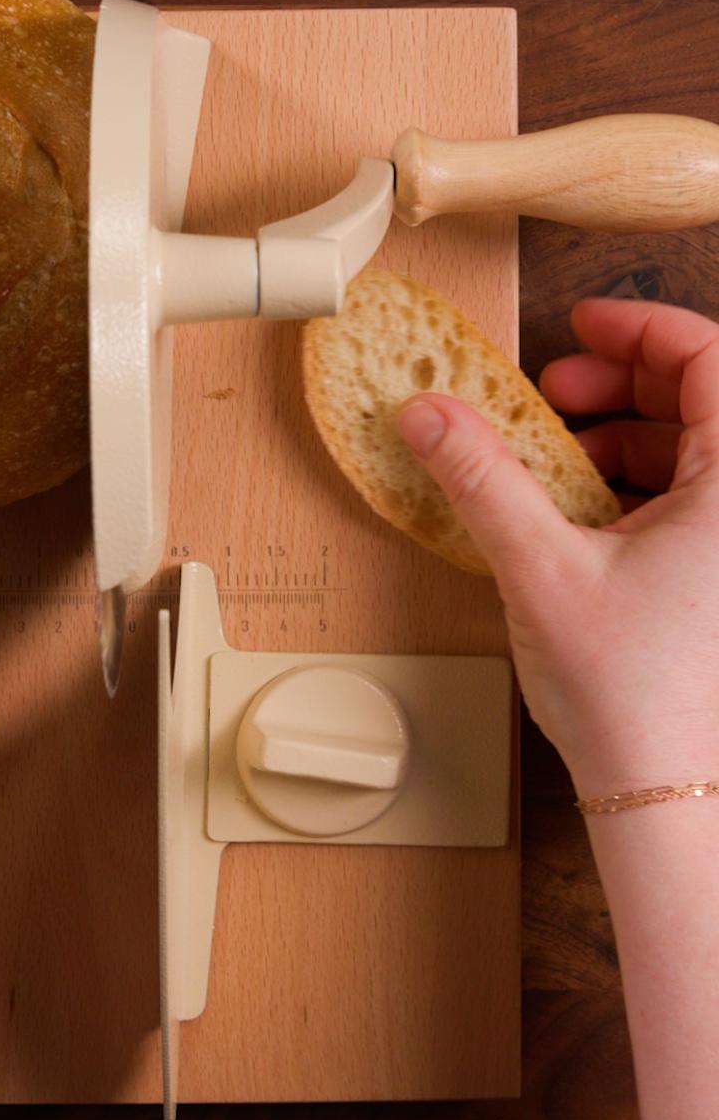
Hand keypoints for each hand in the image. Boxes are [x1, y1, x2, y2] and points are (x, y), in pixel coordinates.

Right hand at [397, 298, 718, 797]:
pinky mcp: (717, 584)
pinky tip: (574, 514)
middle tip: (552, 391)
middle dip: (620, 382)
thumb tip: (429, 415)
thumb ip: (482, 478)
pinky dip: (631, 489)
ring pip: (694, 453)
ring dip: (621, 438)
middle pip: (702, 400)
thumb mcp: (540, 568)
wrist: (665, 796)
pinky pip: (686, 505)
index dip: (641, 326)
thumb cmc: (632, 696)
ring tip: (552, 457)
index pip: (711, 357)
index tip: (578, 323)